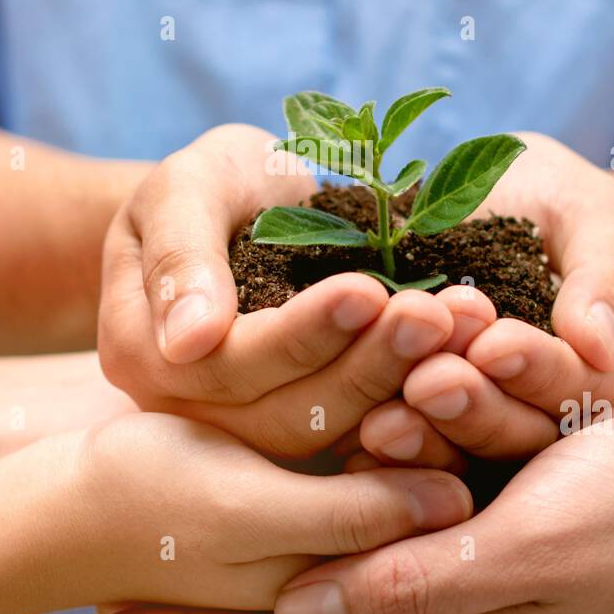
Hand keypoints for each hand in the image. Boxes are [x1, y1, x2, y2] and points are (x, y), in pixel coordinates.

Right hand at [98, 124, 481, 456]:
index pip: (230, 361)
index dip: (300, 332)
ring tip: (460, 327)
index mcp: (146, 354)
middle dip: (367, 361)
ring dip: (400, 381)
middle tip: (437, 316)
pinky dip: (413, 396)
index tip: (365, 291)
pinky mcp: (303, 427)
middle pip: (285, 410)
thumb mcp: (183, 189)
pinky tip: (467, 360)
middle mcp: (191, 413)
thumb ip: (181, 254)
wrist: (242, 205)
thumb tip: (187, 341)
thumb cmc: (209, 184)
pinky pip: (360, 429)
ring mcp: (248, 429)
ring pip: (331, 428)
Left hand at [357, 135, 613, 465]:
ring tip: (381, 423)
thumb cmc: (550, 197)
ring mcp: (495, 428)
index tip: (491, 345)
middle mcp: (560, 414)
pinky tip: (356, 441)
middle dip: (476, 408)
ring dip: (426, 440)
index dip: (540, 369)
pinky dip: (389, 455)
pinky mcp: (437, 432)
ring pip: (469, 454)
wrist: (481, 198)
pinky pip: (418, 457)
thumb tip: (599, 344)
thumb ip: (607, 270)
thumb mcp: (590, 212)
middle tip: (426, 385)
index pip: (587, 387)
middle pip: (526, 433)